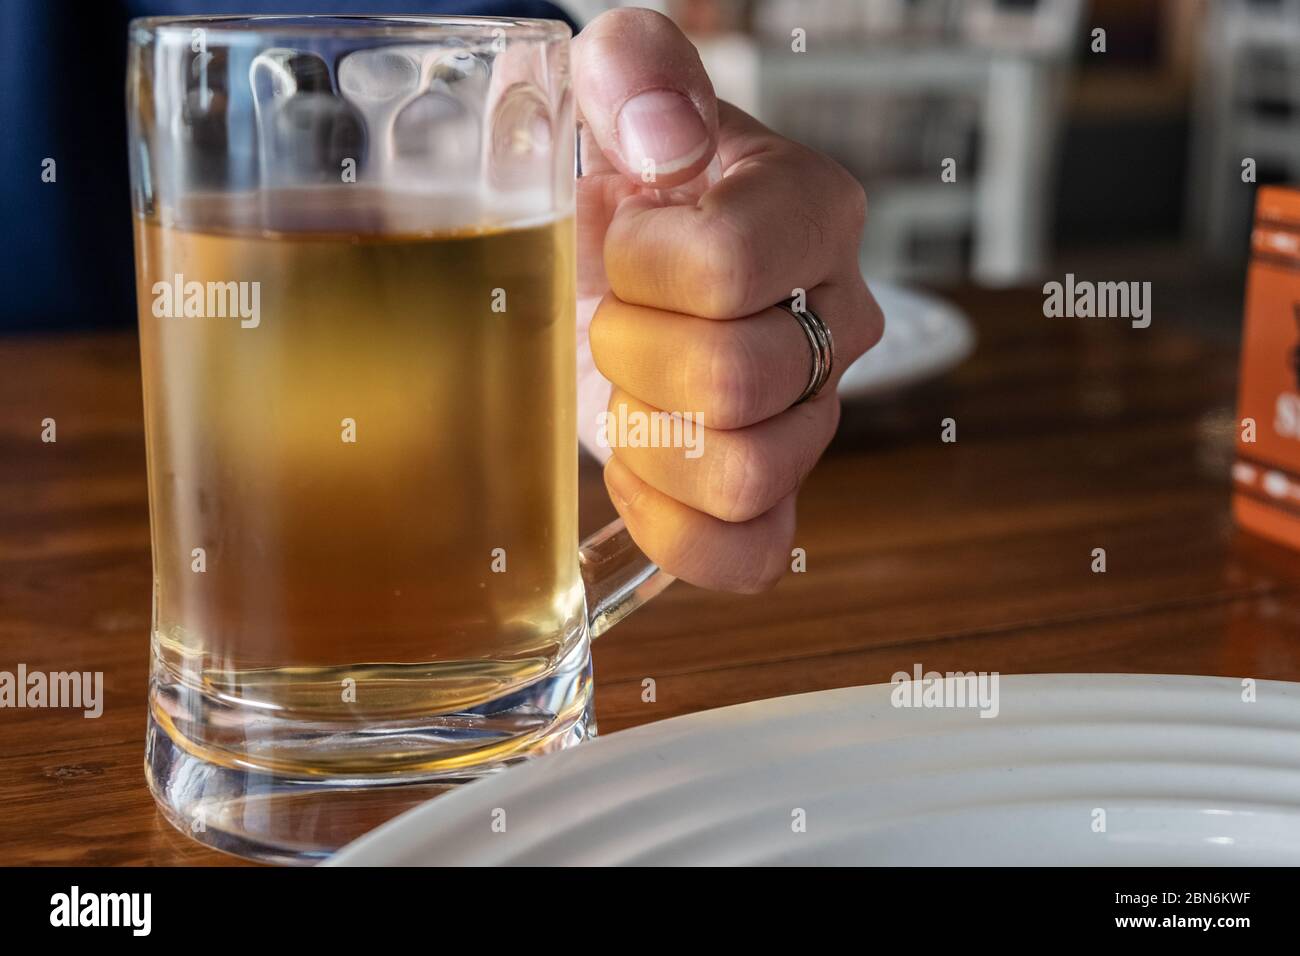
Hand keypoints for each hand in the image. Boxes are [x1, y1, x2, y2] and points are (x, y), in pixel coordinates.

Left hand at [572, 8, 882, 592]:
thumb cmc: (618, 179)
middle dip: (632, 353)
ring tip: (626, 390)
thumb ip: (639, 70)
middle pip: (740, 382)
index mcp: (811, 213)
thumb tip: (663, 143)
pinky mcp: (770, 494)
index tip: (618, 232)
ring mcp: (809, 418)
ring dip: (651, 440)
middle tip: (612, 316)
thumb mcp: (618, 91)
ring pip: (746, 476)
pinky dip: (674, 531)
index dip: (641, 264)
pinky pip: (748, 555)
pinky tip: (634, 471)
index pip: (733, 268)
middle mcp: (833, 320)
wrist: (604, 256)